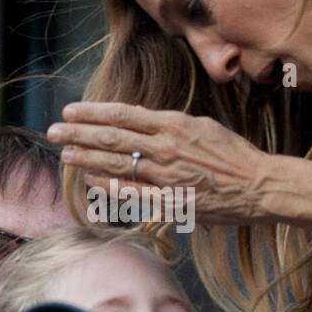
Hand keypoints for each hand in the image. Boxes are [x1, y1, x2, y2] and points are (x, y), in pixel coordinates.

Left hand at [49, 101, 273, 225]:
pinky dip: (107, 186)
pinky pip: (130, 193)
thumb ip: (170, 124)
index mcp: (173, 124)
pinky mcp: (168, 201)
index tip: (71, 110)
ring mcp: (165, 175)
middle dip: (79, 134)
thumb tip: (142, 122)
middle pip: (111, 138)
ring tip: (64, 154)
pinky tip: (89, 180)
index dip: (92, 112)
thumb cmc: (232, 155)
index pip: (122, 115)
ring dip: (86, 158)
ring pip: (116, 164)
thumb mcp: (202, 126)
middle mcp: (165, 147)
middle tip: (54, 131)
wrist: (257, 185)